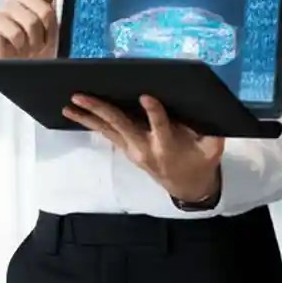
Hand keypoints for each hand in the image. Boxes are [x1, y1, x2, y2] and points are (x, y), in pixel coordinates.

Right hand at [0, 0, 69, 59]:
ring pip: (30, 21)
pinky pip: (15, 32)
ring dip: (34, 41)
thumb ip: (54, 12)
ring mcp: (6, 8)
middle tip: (41, 43)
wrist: (18, 69)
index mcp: (36, 0)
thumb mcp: (50, 33)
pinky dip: (20, 44)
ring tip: (29, 46)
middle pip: (44, 9)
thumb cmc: (34, 50)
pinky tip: (16, 46)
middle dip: (46, 32)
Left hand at [64, 94, 224, 201]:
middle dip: (101, 109)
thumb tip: (211, 106)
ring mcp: (132, 150)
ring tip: (68, 104)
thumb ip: (212, 131)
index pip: (160, 127)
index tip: (146, 96)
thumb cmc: (200, 162)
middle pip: (121, 126)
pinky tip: (76, 114)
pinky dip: (91, 123)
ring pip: (108, 130)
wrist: (186, 186)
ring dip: (87, 117)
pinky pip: (107, 133)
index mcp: (167, 146)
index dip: (154, 113)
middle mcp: (145, 148)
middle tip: (81, 96)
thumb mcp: (212, 148)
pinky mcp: (127, 149)